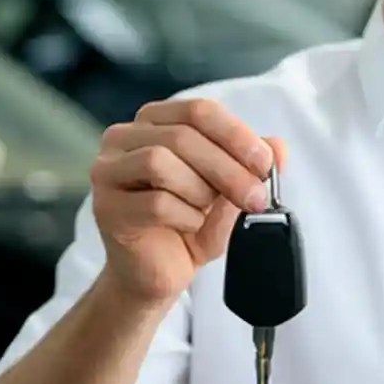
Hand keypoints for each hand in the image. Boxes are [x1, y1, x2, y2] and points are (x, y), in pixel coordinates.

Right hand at [90, 98, 285, 305]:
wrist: (158, 273)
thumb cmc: (190, 223)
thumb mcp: (230, 191)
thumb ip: (251, 165)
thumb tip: (278, 145)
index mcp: (156, 121)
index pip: (199, 111)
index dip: (237, 134)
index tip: (265, 163)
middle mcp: (123, 138)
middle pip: (182, 135)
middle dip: (228, 167)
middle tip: (255, 196)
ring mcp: (107, 171)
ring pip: (160, 161)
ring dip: (202, 189)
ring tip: (211, 209)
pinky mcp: (105, 208)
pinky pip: (154, 201)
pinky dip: (185, 215)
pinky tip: (190, 225)